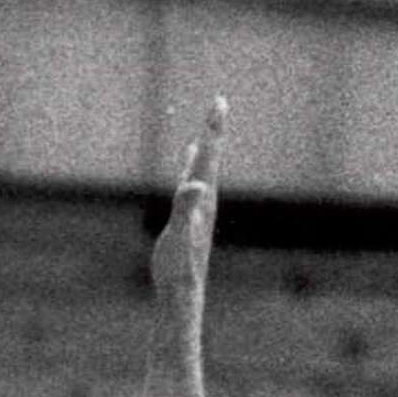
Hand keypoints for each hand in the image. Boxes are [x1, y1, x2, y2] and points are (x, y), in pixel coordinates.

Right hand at [152, 95, 226, 301]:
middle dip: (213, 130)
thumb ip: (185, 208)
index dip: (213, 129)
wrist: (182, 294)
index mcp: (203, 198)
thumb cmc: (178, 268)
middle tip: (219, 102)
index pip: (210, 156)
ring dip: (205, 148)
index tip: (219, 101)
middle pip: (211, 157)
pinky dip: (190, 169)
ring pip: (203, 170)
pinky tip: (190, 165)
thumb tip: (197, 185)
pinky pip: (190, 185)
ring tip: (207, 129)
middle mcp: (205, 200)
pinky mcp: (189, 218)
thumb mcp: (178, 236)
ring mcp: (198, 209)